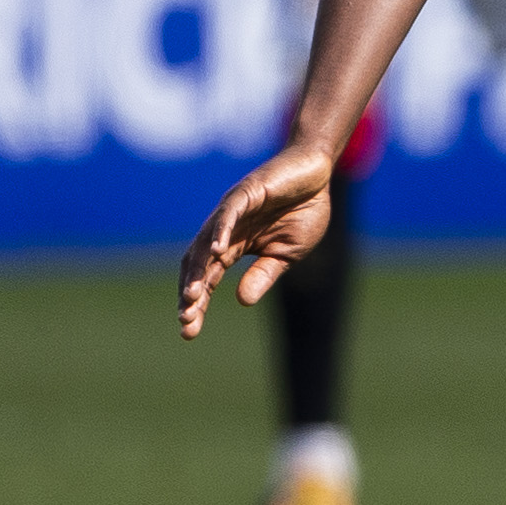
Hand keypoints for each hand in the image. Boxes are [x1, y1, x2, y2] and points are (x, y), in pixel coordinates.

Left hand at [176, 146, 337, 338]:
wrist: (318, 173)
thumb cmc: (304, 210)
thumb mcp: (287, 252)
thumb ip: (264, 274)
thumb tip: (242, 301)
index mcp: (235, 246)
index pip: (209, 278)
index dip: (199, 303)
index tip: (190, 331)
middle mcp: (225, 230)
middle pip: (199, 265)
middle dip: (191, 294)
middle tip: (186, 320)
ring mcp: (231, 211)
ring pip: (206, 243)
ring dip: (198, 270)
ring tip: (193, 296)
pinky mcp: (245, 192)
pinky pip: (229, 214)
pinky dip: (221, 231)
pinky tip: (217, 251)